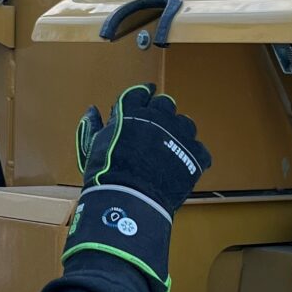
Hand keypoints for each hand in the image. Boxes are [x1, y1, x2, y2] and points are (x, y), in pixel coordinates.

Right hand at [63, 86, 210, 291]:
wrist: (130, 198)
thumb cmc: (107, 173)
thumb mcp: (94, 146)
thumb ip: (93, 125)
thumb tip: (92, 109)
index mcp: (132, 110)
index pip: (141, 93)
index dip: (144, 93)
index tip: (147, 94)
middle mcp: (158, 116)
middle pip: (165, 104)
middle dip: (161, 112)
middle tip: (156, 125)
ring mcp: (180, 134)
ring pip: (185, 124)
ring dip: (179, 131)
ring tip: (171, 147)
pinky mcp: (195, 154)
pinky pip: (199, 150)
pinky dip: (192, 156)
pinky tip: (183, 165)